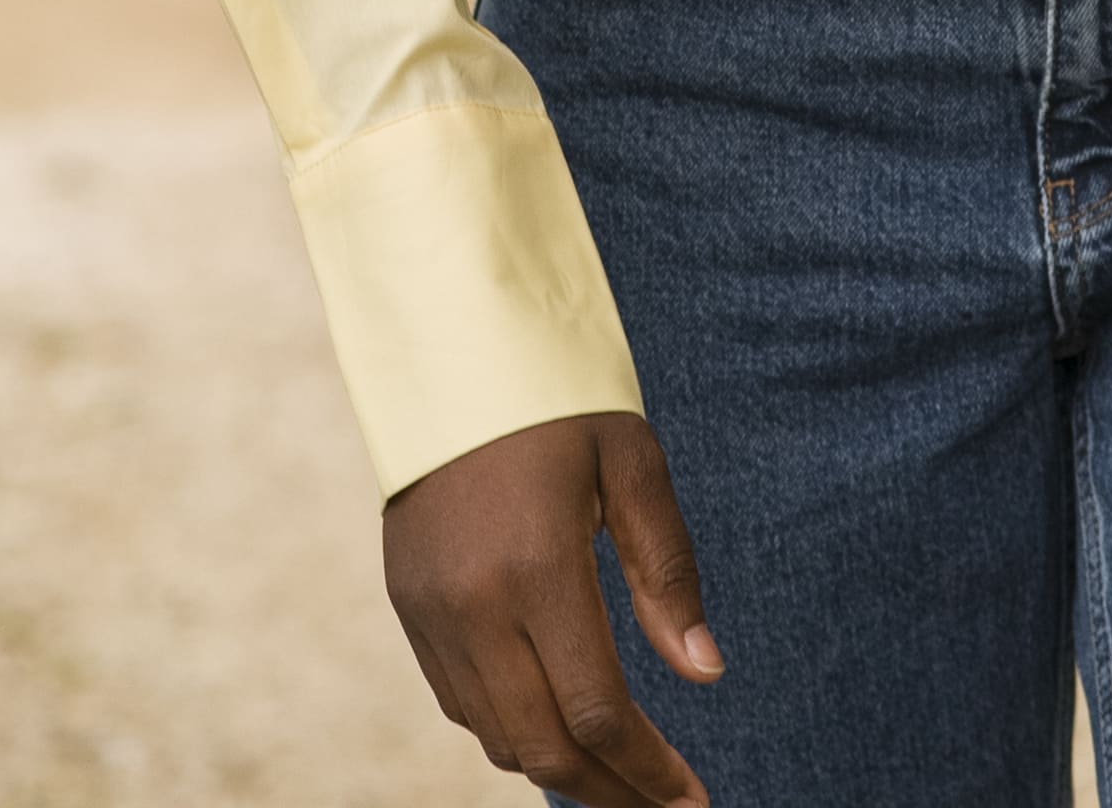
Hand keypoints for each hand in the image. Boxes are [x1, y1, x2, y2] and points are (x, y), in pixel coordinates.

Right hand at [385, 411, 721, 803]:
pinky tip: (556, 722)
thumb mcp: (630, 464)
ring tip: (620, 776)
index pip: (598, 713)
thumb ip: (667, 572)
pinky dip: (510, 729)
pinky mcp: (405, 605)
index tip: (693, 800)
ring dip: (560, 770)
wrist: (441, 348)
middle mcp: (472, 604)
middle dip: (610, 794)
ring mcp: (430, 610)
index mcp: (535, 569)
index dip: (650, 771)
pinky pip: (459, 702)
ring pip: (496, 737)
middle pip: (543, 748)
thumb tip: (705, 672)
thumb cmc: (554, 398)